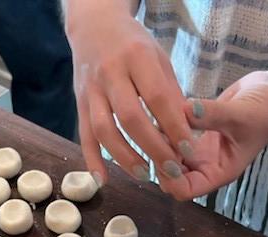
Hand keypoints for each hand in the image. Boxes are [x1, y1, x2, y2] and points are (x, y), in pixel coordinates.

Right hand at [66, 5, 193, 187]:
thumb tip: (184, 134)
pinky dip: (92, 160)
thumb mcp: (159, 59)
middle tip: (171, 169)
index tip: (188, 150)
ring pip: (105, 131)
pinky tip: (102, 179)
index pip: (157, 98)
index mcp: (136, 57)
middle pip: (131, 118)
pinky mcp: (79, 103)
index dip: (173, 127)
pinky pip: (84, 136)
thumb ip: (171, 94)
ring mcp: (91, 90)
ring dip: (125, 158)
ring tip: (145, 174)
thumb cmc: (134, 45)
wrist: (94, 26)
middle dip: (153, 148)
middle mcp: (110, 73)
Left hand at [162, 70, 267, 200]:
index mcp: (217, 172)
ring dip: (160, 140)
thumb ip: (212, 115)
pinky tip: (163, 108)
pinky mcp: (196, 130)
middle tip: (156, 133)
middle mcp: (205, 165)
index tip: (165, 153)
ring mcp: (200, 148)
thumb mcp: (242, 114)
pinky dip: (166, 125)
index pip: (185, 190)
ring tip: (157, 118)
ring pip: (168, 153)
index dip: (171, 178)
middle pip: (171, 175)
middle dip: (161, 158)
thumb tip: (185, 111)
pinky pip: (172, 133)